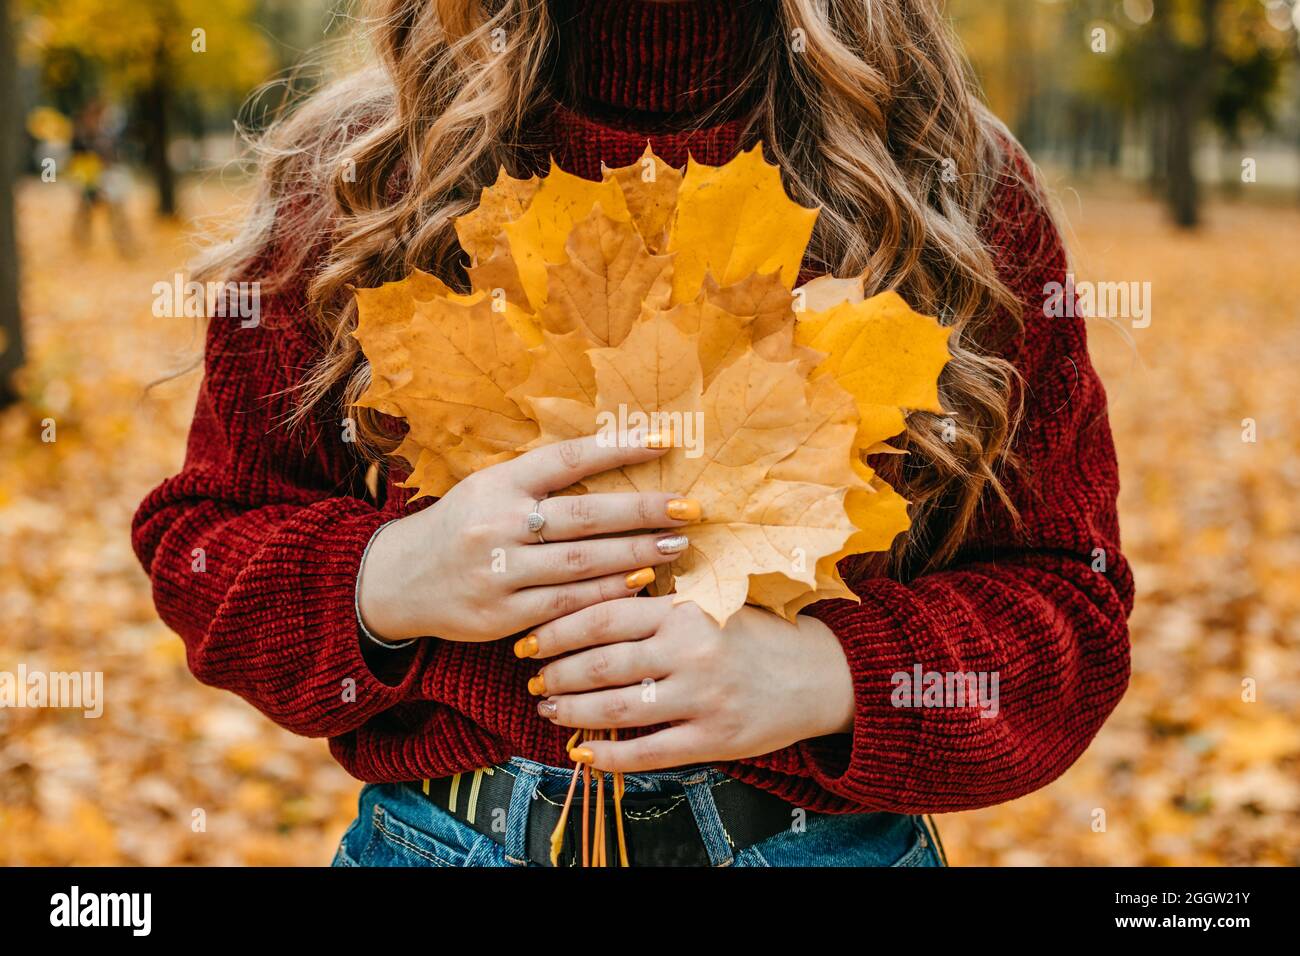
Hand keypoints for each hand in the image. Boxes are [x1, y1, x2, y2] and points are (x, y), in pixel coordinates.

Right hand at [357, 434, 699, 642]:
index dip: (619, 449)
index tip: (667, 442)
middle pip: (585, 516)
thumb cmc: (461, 526)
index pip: (568, 459)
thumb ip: (542, 481)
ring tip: (678, 546)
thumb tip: (616, 462)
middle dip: (644, 512)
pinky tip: (641, 583)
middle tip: (690, 508)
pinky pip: (566, 603)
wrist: (397, 581)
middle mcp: (497, 524)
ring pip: (582, 563)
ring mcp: (498, 571)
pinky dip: (607, 594)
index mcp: (498, 483)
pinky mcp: (500, 615)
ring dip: (637, 554)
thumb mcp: (489, 488)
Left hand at [522, 597, 855, 771]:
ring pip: (616, 709)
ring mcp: (703, 699)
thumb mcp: (711, 600)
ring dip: (572, 711)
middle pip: (601, 664)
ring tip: (548, 707)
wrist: (820, 674)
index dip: (558, 630)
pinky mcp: (713, 739)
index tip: (530, 639)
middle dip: (556, 673)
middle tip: (531, 677)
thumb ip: (657, 600)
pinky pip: (648, 753)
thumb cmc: (755, 632)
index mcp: (687, 609)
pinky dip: (608, 757)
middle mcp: (692, 652)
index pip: (603, 616)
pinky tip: (582, 753)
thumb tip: (586, 597)